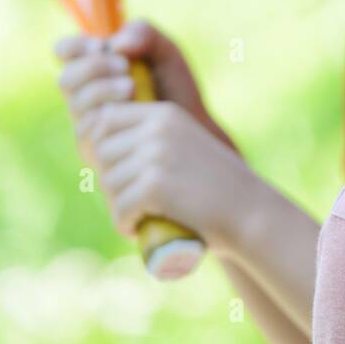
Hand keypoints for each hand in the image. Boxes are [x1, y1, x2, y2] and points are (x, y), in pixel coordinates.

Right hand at [55, 19, 234, 164]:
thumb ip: (144, 35)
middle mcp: (85, 97)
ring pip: (76, 105)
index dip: (74, 47)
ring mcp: (88, 124)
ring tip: (132, 86)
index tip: (102, 45)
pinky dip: (106, 117)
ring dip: (101, 90)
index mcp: (95, 70)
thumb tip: (115, 44)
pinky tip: (131, 112)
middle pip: (66, 79)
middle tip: (125, 67)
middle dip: (93, 68)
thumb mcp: (167, 54)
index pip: (65, 53)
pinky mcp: (96, 150)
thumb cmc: (178, 91)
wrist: (195, 131)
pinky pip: (87, 132)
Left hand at [87, 98, 257, 256]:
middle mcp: (158, 128)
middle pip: (103, 152)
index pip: (106, 119)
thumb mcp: (183, 146)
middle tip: (131, 202)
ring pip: (109, 182)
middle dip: (111, 180)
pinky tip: (138, 230)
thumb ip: (150, 139)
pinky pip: (120, 207)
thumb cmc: (216, 186)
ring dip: (118, 204)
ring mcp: (156, 155)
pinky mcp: (155, 186)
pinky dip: (125, 223)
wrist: (251, 212)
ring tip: (138, 216)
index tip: (118, 173)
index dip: (102, 147)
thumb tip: (92, 145)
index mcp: (165, 114)